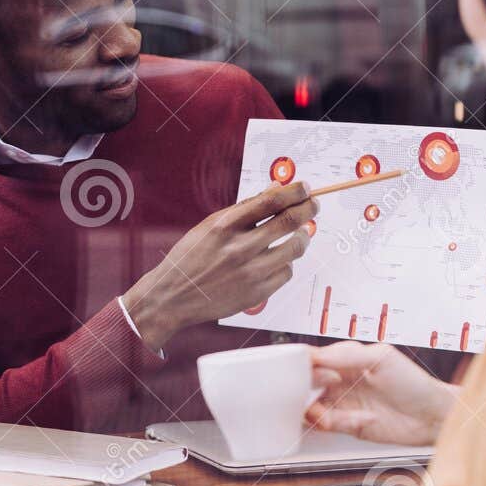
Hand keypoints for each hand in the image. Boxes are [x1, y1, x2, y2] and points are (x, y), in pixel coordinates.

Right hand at [121, 182, 317, 351]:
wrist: (172, 297)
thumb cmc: (190, 258)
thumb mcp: (209, 227)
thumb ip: (244, 210)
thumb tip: (276, 190)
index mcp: (224, 226)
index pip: (270, 201)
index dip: (294, 191)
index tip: (304, 188)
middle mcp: (239, 248)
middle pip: (290, 221)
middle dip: (309, 208)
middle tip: (313, 204)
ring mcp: (250, 272)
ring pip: (296, 248)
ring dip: (304, 236)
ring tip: (301, 233)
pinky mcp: (257, 293)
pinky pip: (286, 272)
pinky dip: (286, 263)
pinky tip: (276, 260)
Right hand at [306, 341, 457, 445]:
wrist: (432, 416)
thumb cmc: (414, 383)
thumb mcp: (382, 358)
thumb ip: (347, 355)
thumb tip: (316, 355)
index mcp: (344, 360)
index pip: (311, 358)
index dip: (304, 365)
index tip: (312, 370)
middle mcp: (339, 381)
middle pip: (303, 384)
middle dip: (306, 390)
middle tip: (327, 392)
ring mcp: (340, 403)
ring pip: (308, 407)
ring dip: (318, 412)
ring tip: (335, 414)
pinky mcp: (344, 425)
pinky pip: (324, 425)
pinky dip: (335, 424)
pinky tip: (359, 419)